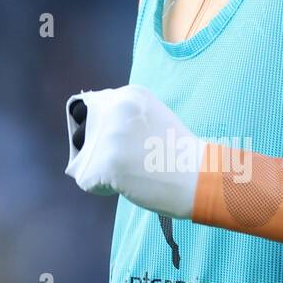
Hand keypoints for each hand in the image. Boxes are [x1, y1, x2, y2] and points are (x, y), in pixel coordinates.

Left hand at [64, 84, 203, 218]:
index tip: (131, 143)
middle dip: (101, 151)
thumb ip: (123, 117)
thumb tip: (89, 132)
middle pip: (84, 135)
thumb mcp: (151, 117)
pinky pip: (87, 181)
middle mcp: (115, 108)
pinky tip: (130, 184)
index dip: (106, 132)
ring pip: (84, 159)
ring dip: (101, 169)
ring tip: (131, 171)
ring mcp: (109, 135)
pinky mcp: (105, 163)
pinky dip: (103, 188)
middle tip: (134, 160)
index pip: (92, 111)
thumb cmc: (179, 155)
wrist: (199, 178)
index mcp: (128, 94)